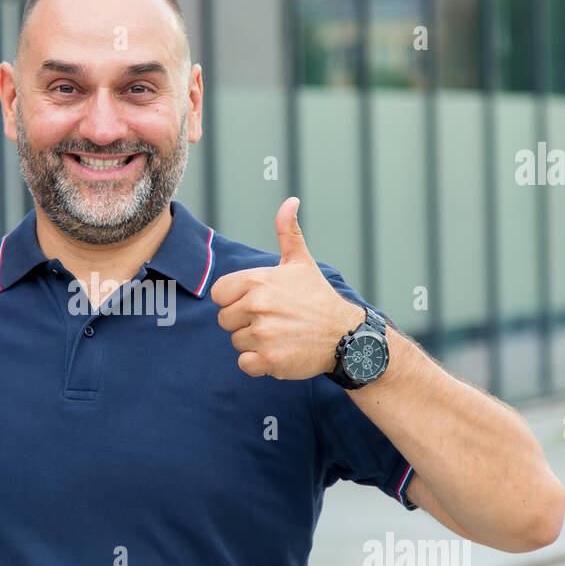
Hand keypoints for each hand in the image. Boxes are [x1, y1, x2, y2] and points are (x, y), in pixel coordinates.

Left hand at [210, 197, 365, 378]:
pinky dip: (258, 363)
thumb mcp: (301, 262)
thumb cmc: (318, 298)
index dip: (234, 300)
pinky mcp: (269, 360)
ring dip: (253, 343)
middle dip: (244, 322)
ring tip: (279, 335)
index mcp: (258, 280)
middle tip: (273, 320)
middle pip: (225, 320)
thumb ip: (287, 232)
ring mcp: (263, 334)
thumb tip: (290, 201)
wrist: (345, 335)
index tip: (257, 302)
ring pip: (236, 342)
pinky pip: (244, 364)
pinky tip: (278, 352)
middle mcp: (257, 306)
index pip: (219, 294)